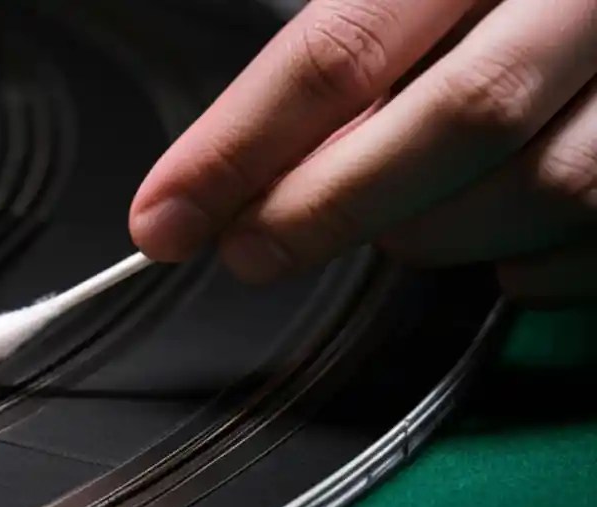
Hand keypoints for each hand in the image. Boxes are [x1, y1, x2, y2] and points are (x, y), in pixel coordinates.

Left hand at [130, 0, 595, 303]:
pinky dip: (527, 263)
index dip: (239, 145)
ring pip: (546, 188)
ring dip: (435, 232)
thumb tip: (253, 157)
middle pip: (460, 118)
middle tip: (249, 248)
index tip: (165, 216)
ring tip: (387, 220)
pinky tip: (488, 238)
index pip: (344, 45)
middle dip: (329, 207)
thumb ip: (354, 39)